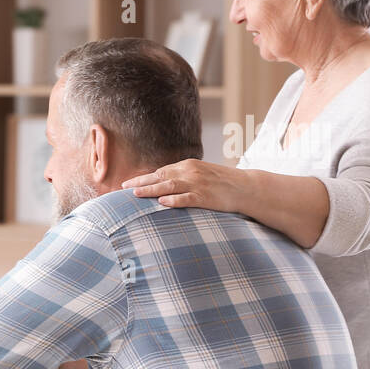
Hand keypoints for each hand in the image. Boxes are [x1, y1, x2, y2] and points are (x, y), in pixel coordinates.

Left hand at [121, 159, 250, 212]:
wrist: (245, 187)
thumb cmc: (220, 182)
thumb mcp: (200, 174)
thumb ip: (181, 177)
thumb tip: (160, 183)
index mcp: (187, 166)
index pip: (160, 171)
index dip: (143, 178)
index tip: (126, 184)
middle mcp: (190, 172)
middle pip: (160, 177)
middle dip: (141, 182)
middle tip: (123, 189)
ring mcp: (198, 184)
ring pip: (170, 186)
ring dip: (152, 190)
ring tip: (136, 194)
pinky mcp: (206, 197)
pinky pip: (187, 198)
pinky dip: (174, 200)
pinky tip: (162, 203)